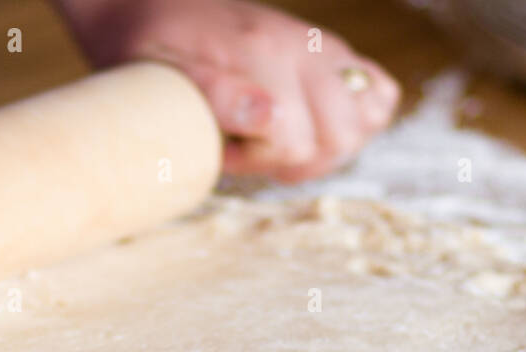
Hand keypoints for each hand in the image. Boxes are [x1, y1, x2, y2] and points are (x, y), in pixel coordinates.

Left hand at [57, 0, 399, 181]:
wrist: (149, 5)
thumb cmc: (147, 50)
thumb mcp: (161, 77)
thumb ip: (214, 95)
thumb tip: (268, 117)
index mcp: (260, 54)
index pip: (296, 142)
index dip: (257, 161)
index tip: (222, 150)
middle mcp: (301, 46)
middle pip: (340, 135)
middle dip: (296, 162)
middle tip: (252, 151)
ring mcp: (320, 47)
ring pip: (364, 119)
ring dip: (327, 148)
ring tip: (279, 142)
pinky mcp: (329, 51)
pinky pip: (377, 93)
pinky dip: (357, 120)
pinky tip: (311, 126)